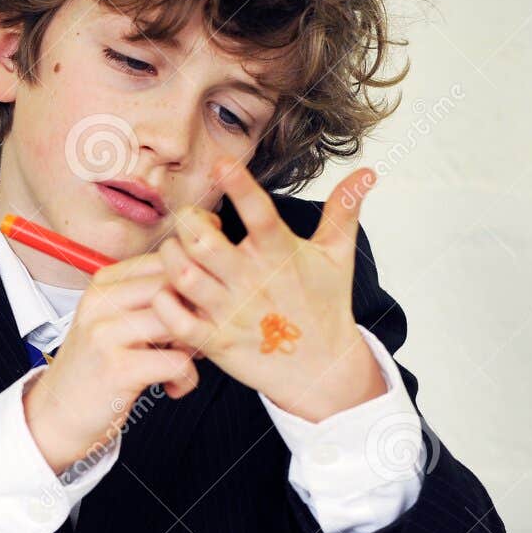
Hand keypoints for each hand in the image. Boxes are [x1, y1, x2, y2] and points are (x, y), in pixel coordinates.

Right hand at [21, 252, 199, 473]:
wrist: (57, 414)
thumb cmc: (96, 368)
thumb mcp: (112, 322)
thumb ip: (148, 300)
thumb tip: (203, 286)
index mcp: (102, 284)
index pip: (166, 262)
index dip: (192, 288)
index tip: (193, 315)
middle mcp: (100, 302)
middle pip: (175, 288)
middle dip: (198, 314)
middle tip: (196, 342)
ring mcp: (105, 334)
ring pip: (178, 321)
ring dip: (195, 347)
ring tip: (183, 364)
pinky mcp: (117, 369)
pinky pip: (176, 362)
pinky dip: (186, 378)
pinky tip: (173, 387)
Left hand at [150, 158, 386, 422]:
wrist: (323, 370)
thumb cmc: (325, 306)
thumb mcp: (338, 255)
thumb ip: (344, 210)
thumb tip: (367, 172)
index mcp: (279, 253)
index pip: (258, 211)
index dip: (238, 183)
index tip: (222, 162)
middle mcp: (251, 280)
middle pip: (201, 239)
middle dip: (188, 220)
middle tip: (192, 222)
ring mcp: (231, 312)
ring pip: (181, 274)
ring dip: (170, 256)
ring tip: (179, 251)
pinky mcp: (215, 342)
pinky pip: (175, 320)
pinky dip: (163, 302)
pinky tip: (169, 291)